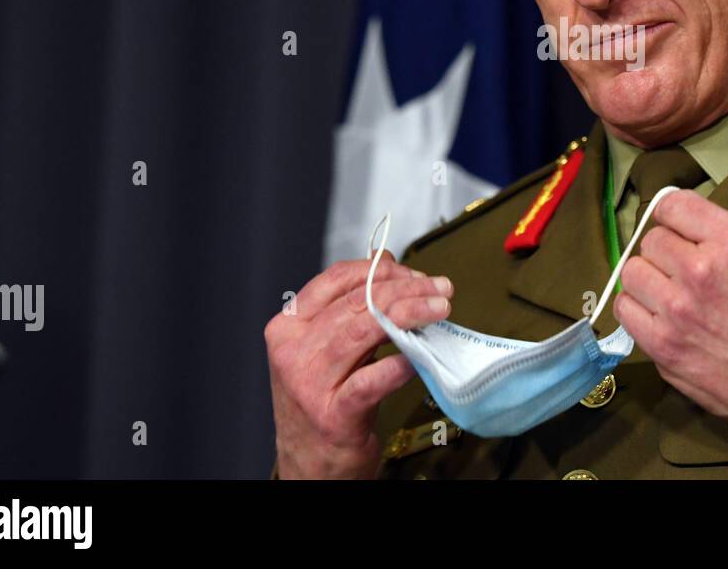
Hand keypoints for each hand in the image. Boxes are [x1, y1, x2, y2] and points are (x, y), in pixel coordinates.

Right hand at [265, 256, 452, 477]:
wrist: (309, 466)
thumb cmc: (322, 403)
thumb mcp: (326, 349)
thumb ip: (351, 308)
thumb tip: (385, 261)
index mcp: (288, 327)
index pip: (335, 280)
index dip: (380, 269)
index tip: (412, 272)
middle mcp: (294, 352)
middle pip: (358, 302)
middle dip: (406, 288)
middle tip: (439, 288)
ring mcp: (310, 384)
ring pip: (365, 331)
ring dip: (410, 314)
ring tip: (438, 310)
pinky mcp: (334, 415)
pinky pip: (372, 380)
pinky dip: (401, 363)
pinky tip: (420, 356)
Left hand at [613, 189, 727, 459]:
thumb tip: (699, 228)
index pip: (673, 205)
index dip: (672, 214)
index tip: (675, 226)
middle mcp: (700, 270)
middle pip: (651, 240)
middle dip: (666, 251)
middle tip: (682, 269)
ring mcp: (677, 309)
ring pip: (632, 271)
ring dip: (648, 279)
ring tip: (668, 292)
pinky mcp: (662, 344)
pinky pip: (624, 309)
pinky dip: (636, 309)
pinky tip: (657, 314)